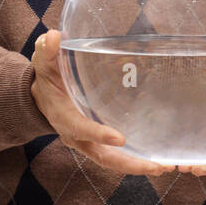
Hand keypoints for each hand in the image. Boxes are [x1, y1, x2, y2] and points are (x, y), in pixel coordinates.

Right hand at [30, 30, 172, 176]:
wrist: (42, 96)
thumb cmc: (47, 76)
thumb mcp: (44, 61)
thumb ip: (47, 50)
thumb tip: (54, 38)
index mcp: (63, 116)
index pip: (81, 128)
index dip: (99, 134)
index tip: (120, 139)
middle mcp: (76, 135)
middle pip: (103, 157)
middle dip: (129, 163)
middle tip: (156, 166)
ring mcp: (88, 142)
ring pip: (112, 160)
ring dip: (136, 165)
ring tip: (163, 167)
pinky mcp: (97, 143)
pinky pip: (116, 156)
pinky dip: (135, 160)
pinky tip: (157, 159)